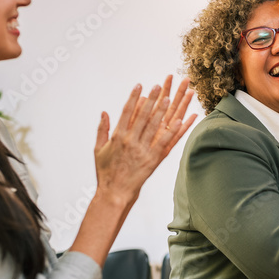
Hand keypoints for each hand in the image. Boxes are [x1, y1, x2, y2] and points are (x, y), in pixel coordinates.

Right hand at [94, 77, 195, 205]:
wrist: (114, 192)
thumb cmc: (106, 172)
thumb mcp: (98, 149)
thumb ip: (102, 129)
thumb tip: (104, 112)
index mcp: (117, 136)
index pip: (127, 112)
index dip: (134, 97)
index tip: (140, 85)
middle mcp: (130, 141)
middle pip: (143, 115)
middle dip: (151, 99)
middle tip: (159, 85)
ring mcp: (142, 150)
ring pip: (154, 126)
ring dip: (163, 111)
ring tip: (170, 97)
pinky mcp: (152, 160)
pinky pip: (164, 143)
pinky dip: (172, 131)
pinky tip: (180, 121)